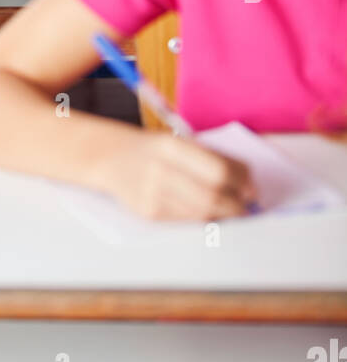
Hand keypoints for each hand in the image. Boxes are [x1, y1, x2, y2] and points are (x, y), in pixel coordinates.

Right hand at [89, 130, 256, 220]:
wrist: (110, 157)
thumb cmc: (152, 149)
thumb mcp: (176, 141)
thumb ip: (209, 157)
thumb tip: (247, 182)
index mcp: (171, 146)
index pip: (219, 170)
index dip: (241, 182)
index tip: (252, 188)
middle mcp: (160, 170)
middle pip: (212, 196)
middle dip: (236, 204)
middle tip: (246, 204)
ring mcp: (152, 194)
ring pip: (202, 213)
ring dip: (223, 214)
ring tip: (230, 209)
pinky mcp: (149, 213)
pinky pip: (187, 220)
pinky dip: (203, 218)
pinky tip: (206, 211)